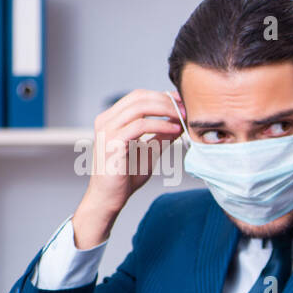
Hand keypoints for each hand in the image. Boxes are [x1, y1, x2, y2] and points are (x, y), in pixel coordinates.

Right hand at [75, 89, 184, 246]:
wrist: (109, 197)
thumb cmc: (126, 176)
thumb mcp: (148, 151)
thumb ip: (160, 137)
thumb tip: (179, 124)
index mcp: (111, 119)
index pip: (138, 96)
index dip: (162, 96)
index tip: (182, 102)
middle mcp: (106, 120)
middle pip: (140, 97)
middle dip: (166, 100)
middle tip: (186, 108)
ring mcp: (107, 130)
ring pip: (140, 107)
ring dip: (166, 110)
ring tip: (183, 117)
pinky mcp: (112, 143)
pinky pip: (140, 126)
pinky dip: (161, 125)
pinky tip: (175, 130)